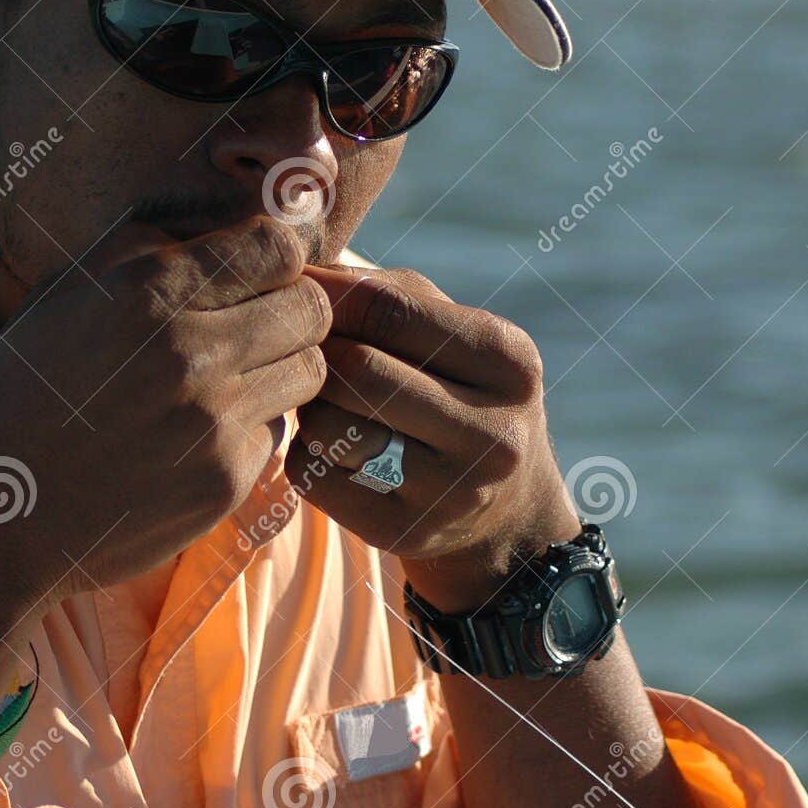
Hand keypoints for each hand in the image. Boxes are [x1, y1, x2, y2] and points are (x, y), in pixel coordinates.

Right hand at [0, 216, 328, 738]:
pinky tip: (189, 440)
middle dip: (290, 311)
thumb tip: (244, 216)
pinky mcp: (224, 482)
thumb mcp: (67, 290)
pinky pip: (275, 434)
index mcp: (145, 288)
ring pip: (309, 371)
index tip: (252, 275)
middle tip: (250, 328)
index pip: (277, 246)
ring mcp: (213, 422)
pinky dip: (247, 431)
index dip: (273, 258)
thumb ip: (156, 242)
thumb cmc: (20, 391)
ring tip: (223, 381)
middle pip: (312, 308)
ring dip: (280, 369)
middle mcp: (189, 350)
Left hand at [286, 265, 580, 611]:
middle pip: (358, 370)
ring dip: (310, 407)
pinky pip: (318, 478)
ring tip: (323, 401)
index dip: (329, 297)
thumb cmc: (461, 393)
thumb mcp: (453, 335)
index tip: (299, 295)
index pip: (391, 308)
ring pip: (333, 428)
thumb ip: (385, 293)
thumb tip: (301, 273)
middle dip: (317, 355)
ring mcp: (454, 491)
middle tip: (300, 353)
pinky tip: (329, 448)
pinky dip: (306, 454)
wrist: (508, 514)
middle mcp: (493, 430)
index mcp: (507, 359)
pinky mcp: (409, 534)